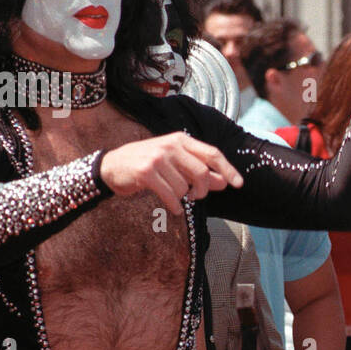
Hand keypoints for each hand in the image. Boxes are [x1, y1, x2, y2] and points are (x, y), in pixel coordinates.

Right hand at [99, 133, 242, 214]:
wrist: (112, 166)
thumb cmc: (148, 165)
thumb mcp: (175, 164)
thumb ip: (199, 171)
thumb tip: (224, 182)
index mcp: (181, 140)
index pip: (212, 153)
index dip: (228, 169)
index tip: (238, 184)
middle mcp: (171, 145)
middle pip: (202, 173)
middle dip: (203, 190)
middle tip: (196, 197)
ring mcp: (158, 158)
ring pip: (185, 187)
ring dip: (182, 197)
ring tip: (172, 194)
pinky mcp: (147, 172)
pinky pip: (171, 196)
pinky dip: (175, 206)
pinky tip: (174, 208)